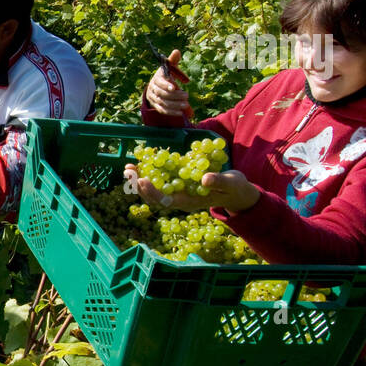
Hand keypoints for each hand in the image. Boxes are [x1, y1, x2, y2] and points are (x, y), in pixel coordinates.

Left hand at [124, 165, 260, 214]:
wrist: (237, 192)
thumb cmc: (235, 188)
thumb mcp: (231, 183)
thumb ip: (218, 181)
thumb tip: (204, 179)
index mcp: (190, 202)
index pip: (167, 201)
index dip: (153, 192)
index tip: (143, 180)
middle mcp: (180, 200)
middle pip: (154, 197)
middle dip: (140, 185)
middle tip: (128, 171)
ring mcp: (178, 194)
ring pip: (154, 191)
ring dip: (140, 180)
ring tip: (128, 167)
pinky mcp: (178, 186)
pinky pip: (160, 182)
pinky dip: (149, 174)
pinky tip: (141, 164)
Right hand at [144, 48, 190, 116]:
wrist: (155, 88)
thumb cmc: (166, 76)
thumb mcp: (169, 67)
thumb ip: (173, 60)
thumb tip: (177, 51)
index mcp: (156, 78)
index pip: (159, 82)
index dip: (166, 85)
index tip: (174, 87)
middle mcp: (152, 89)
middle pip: (162, 93)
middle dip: (175, 96)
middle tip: (187, 96)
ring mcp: (153, 98)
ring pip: (163, 102)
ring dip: (174, 104)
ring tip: (186, 104)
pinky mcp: (156, 106)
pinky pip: (162, 110)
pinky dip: (171, 112)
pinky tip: (180, 112)